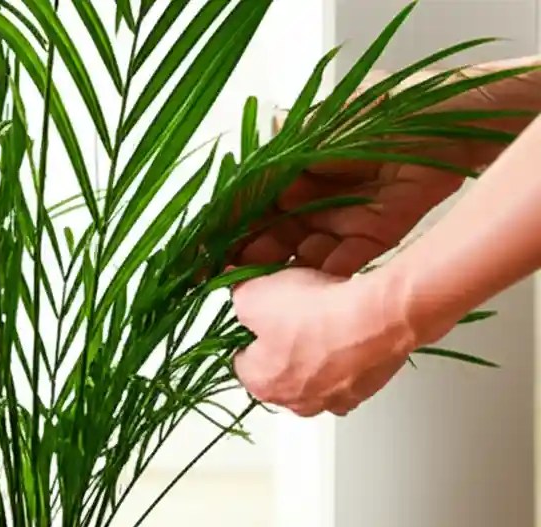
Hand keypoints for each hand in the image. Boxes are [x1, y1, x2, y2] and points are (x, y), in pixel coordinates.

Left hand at [230, 268, 415, 416]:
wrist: (376, 318)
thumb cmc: (313, 314)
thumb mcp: (252, 294)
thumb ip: (237, 298)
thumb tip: (237, 296)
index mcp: (260, 384)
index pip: (241, 360)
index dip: (249, 332)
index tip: (259, 314)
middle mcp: (296, 402)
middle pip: (279, 369)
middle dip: (283, 342)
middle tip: (293, 313)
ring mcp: (334, 400)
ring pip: (315, 371)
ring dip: (317, 348)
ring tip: (324, 315)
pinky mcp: (365, 389)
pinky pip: (348, 369)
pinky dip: (347, 351)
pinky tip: (349, 326)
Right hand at [233, 57, 540, 276]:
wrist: (449, 126)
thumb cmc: (381, 115)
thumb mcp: (314, 132)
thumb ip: (271, 158)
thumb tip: (221, 185)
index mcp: (291, 164)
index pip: (248, 203)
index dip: (226, 227)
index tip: (202, 253)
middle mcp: (313, 192)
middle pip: (270, 232)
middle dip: (250, 255)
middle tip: (230, 274)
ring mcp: (341, 216)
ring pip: (300, 251)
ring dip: (283, 269)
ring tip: (267, 285)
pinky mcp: (372, 235)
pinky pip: (340, 262)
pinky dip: (323, 275)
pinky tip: (306, 287)